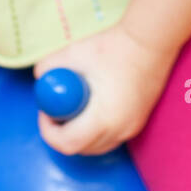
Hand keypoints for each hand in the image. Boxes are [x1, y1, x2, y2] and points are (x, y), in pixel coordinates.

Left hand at [32, 22, 174, 155]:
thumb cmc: (113, 47)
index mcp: (104, 118)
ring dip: (80, 134)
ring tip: (74, 107)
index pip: (68, 144)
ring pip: (97, 146)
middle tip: (55, 110)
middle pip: (82, 149)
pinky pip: (110, 137)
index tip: (45, 112)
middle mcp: (120, 130)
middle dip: (62, 134)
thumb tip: (40, 79)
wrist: (150, 41)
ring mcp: (132, 128)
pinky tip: (93, 106)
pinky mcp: (138, 122)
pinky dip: (96, 130)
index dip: (49, 132)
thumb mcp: (73, 52)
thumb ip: (49, 66)